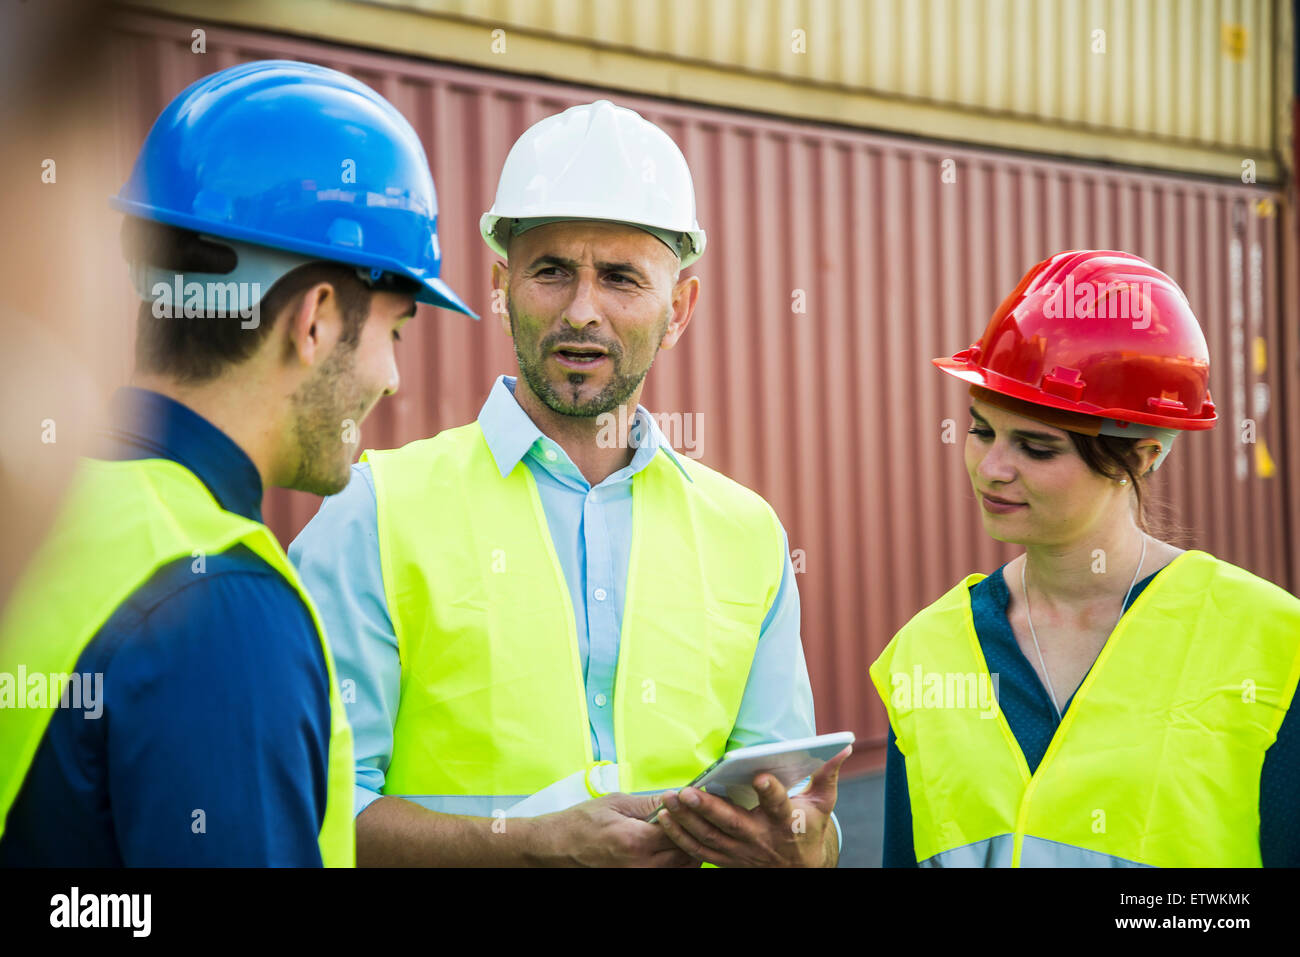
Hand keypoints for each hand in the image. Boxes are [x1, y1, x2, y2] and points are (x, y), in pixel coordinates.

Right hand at [538, 792, 696, 866]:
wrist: (557, 848)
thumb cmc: (581, 824)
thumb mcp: (615, 803)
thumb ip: (649, 802)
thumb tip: (676, 796)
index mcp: (635, 840)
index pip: (680, 830)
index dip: (690, 816)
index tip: (694, 805)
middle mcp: (640, 865)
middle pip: (685, 853)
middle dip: (692, 834)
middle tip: (696, 818)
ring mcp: (637, 877)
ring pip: (680, 868)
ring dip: (688, 851)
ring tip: (687, 834)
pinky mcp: (634, 880)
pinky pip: (666, 875)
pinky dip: (675, 864)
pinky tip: (674, 851)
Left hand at [656, 745, 850, 866]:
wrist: (799, 868)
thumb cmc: (807, 827)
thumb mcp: (822, 803)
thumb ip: (828, 774)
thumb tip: (843, 746)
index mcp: (786, 822)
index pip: (779, 805)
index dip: (771, 791)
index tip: (761, 775)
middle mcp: (762, 838)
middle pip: (733, 824)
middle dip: (709, 808)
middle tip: (689, 790)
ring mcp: (742, 851)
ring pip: (711, 838)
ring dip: (687, 820)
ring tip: (670, 799)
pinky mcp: (728, 859)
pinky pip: (699, 850)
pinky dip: (680, 836)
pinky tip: (664, 818)